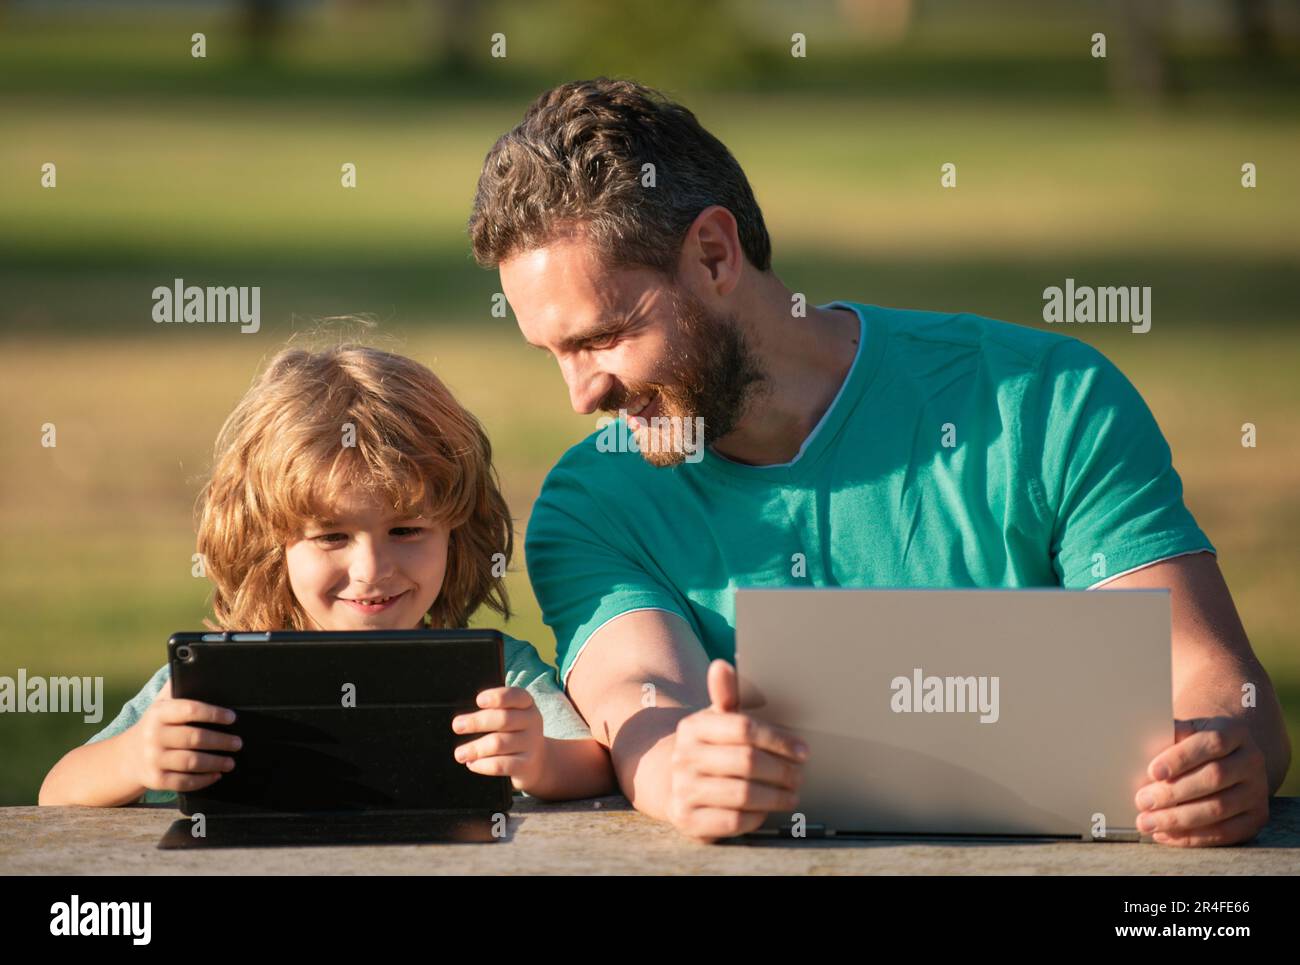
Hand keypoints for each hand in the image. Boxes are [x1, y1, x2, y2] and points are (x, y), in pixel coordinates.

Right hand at [122, 680, 239, 792]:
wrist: (127, 756)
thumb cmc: (156, 725)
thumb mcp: (162, 703)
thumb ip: (179, 687)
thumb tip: (201, 666)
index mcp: (159, 712)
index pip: (190, 709)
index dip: (214, 713)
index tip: (232, 717)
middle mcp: (153, 735)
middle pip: (195, 738)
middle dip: (221, 741)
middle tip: (238, 743)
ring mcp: (153, 759)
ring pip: (191, 762)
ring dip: (216, 762)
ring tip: (231, 761)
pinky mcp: (155, 779)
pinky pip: (183, 782)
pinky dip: (203, 780)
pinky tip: (216, 775)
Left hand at [451, 687, 544, 790]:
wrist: (537, 760)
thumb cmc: (513, 732)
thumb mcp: (510, 715)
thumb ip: (492, 711)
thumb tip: (463, 721)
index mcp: (527, 704)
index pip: (516, 696)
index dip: (497, 697)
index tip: (478, 700)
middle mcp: (532, 721)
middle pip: (503, 719)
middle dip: (477, 722)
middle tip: (457, 726)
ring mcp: (531, 743)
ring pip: (499, 744)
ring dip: (475, 748)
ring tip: (459, 754)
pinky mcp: (526, 764)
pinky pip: (501, 765)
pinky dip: (482, 765)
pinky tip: (472, 764)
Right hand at [667, 659, 807, 841]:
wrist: (671, 784)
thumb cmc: (709, 749)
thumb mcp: (716, 720)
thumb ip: (725, 696)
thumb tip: (721, 666)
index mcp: (693, 727)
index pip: (744, 728)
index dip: (778, 739)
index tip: (802, 750)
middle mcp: (684, 758)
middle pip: (748, 762)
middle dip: (783, 770)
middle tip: (800, 775)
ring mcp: (683, 790)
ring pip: (744, 794)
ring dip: (776, 796)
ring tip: (792, 794)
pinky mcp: (687, 821)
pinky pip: (733, 821)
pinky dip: (757, 817)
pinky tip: (766, 810)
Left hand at [1134, 715, 1269, 845]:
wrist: (1224, 756)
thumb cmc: (1191, 743)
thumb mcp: (1183, 732)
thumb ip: (1165, 738)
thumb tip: (1133, 750)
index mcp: (1234, 732)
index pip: (1211, 743)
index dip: (1181, 758)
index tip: (1153, 772)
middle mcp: (1251, 761)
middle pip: (1214, 778)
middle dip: (1173, 793)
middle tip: (1142, 801)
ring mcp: (1257, 791)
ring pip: (1219, 809)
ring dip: (1178, 819)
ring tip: (1147, 822)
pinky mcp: (1256, 817)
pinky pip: (1225, 833)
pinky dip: (1192, 837)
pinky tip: (1166, 835)